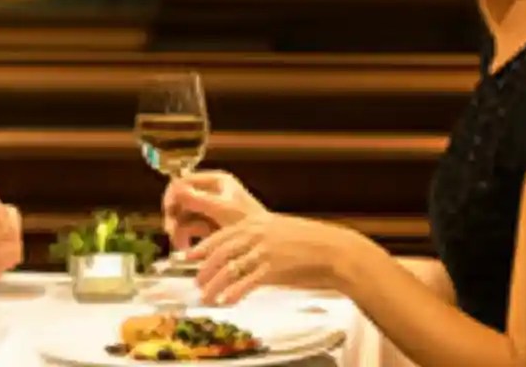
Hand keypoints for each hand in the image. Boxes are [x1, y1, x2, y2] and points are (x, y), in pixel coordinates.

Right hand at [162, 170, 264, 250]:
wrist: (266, 246)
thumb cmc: (250, 223)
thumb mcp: (223, 210)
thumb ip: (198, 199)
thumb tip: (175, 187)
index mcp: (216, 181)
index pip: (185, 180)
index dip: (174, 194)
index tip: (169, 209)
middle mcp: (210, 192)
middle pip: (181, 198)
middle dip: (175, 215)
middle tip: (171, 230)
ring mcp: (208, 209)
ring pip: (183, 215)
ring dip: (178, 229)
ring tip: (180, 244)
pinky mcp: (208, 225)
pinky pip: (189, 228)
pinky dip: (185, 237)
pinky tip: (185, 246)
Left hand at [187, 213, 365, 304]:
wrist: (336, 252)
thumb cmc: (312, 244)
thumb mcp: (281, 232)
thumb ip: (260, 238)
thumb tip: (244, 250)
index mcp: (257, 223)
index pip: (221, 235)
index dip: (202, 247)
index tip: (189, 257)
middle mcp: (257, 235)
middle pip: (220, 253)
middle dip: (204, 269)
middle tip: (196, 281)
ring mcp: (265, 251)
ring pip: (229, 269)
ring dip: (214, 285)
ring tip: (207, 296)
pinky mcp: (274, 269)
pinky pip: (246, 282)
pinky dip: (233, 293)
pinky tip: (226, 301)